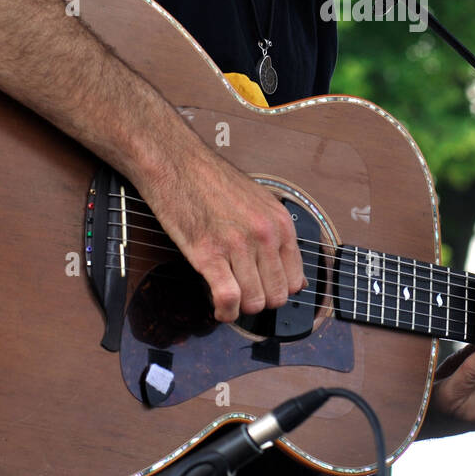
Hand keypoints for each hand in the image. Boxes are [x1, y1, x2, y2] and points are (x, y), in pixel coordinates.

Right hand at [134, 140, 305, 322]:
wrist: (178, 164)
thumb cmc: (214, 182)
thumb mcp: (261, 202)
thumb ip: (278, 235)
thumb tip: (296, 277)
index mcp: (280, 223)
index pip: (295, 280)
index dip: (279, 291)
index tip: (264, 290)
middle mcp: (264, 235)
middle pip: (275, 296)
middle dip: (260, 302)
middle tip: (245, 295)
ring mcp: (237, 245)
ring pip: (253, 301)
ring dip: (240, 308)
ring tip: (229, 300)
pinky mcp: (208, 253)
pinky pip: (227, 298)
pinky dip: (225, 312)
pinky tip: (219, 309)